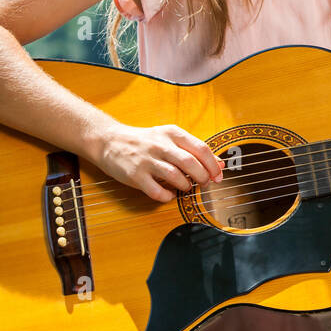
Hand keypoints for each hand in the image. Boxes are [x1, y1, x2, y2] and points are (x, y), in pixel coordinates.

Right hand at [95, 123, 224, 202]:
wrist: (109, 140)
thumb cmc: (145, 141)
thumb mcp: (170, 138)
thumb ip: (195, 150)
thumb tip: (221, 164)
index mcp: (172, 134)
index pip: (201, 149)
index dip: (214, 166)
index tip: (218, 177)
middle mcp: (161, 145)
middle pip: (191, 163)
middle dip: (203, 177)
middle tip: (204, 184)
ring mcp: (147, 160)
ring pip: (176, 176)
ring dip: (186, 186)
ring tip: (186, 187)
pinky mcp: (135, 175)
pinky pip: (156, 191)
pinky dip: (167, 196)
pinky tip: (169, 194)